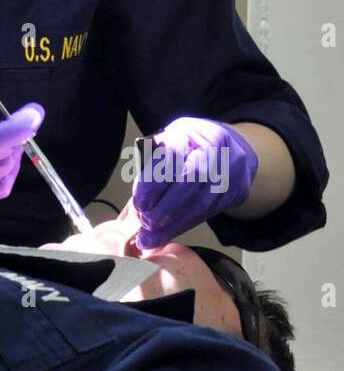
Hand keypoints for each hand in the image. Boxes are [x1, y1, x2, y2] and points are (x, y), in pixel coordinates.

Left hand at [129, 117, 258, 248]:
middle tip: (144, 222)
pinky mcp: (236, 192)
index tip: (138, 203)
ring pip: (200, 203)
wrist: (231, 149)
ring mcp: (229, 171)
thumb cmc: (190, 146)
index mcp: (190, 133)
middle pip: (189, 180)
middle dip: (164, 206)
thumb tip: (134, 196)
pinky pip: (207, 213)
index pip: (171, 156)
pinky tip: (168, 233)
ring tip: (150, 237)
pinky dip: (184, 225)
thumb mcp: (169, 141)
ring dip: (172, 223)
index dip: (153, 183)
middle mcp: (214, 150)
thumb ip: (152, 161)